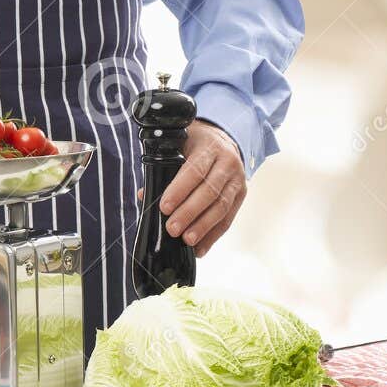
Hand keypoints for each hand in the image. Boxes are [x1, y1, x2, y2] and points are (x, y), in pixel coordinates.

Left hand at [161, 120, 246, 257]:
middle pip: (209, 191)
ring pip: (222, 206)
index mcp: (209, 148)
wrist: (223, 138)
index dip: (179, 190)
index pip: (194, 171)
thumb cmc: (194, 143)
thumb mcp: (178, 146)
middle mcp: (227, 163)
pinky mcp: (242, 194)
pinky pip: (229, 217)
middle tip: (172, 229)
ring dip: (203, 227)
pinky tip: (201, 247)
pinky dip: (214, 235)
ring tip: (187, 241)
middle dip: (189, 213)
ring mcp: (237, 179)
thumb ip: (162, 168)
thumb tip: (144, 196)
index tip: (164, 207)